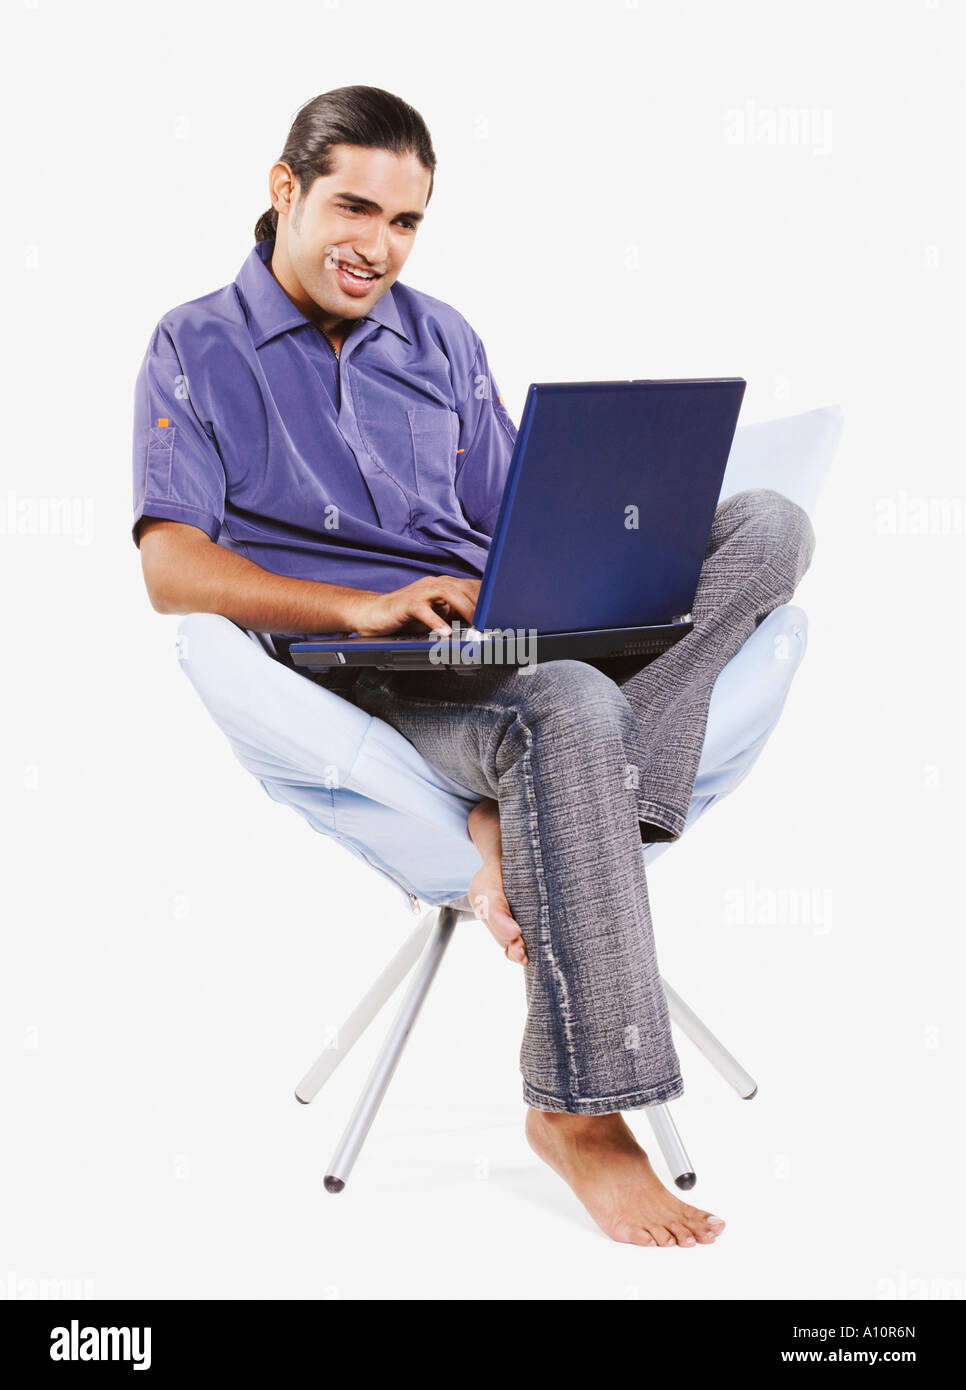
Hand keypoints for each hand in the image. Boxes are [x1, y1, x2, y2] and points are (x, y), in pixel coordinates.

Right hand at [346, 575, 480, 636]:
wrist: (373, 613)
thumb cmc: (405, 615)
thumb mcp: (437, 615)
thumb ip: (456, 615)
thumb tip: (480, 624)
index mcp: (444, 586)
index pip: (472, 586)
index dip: (488, 598)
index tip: (503, 611)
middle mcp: (434, 584)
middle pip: (463, 587)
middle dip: (480, 603)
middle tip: (492, 622)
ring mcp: (420, 592)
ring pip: (447, 592)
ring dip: (464, 607)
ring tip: (475, 623)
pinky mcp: (406, 603)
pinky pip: (423, 609)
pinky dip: (435, 621)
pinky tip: (444, 633)